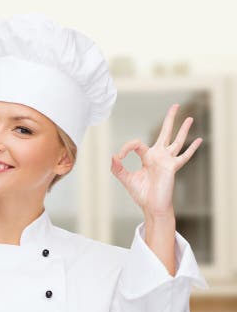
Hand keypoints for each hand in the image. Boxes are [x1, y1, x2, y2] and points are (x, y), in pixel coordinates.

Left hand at [110, 103, 202, 217]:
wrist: (152, 206)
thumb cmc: (141, 194)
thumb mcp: (127, 180)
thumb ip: (118, 169)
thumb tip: (113, 157)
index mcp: (147, 157)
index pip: (137, 144)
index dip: (126, 148)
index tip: (119, 156)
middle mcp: (158, 156)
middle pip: (165, 133)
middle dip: (169, 119)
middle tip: (175, 106)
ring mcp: (167, 160)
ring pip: (177, 141)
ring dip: (183, 129)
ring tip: (189, 117)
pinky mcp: (172, 167)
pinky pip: (184, 156)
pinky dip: (191, 149)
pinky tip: (199, 140)